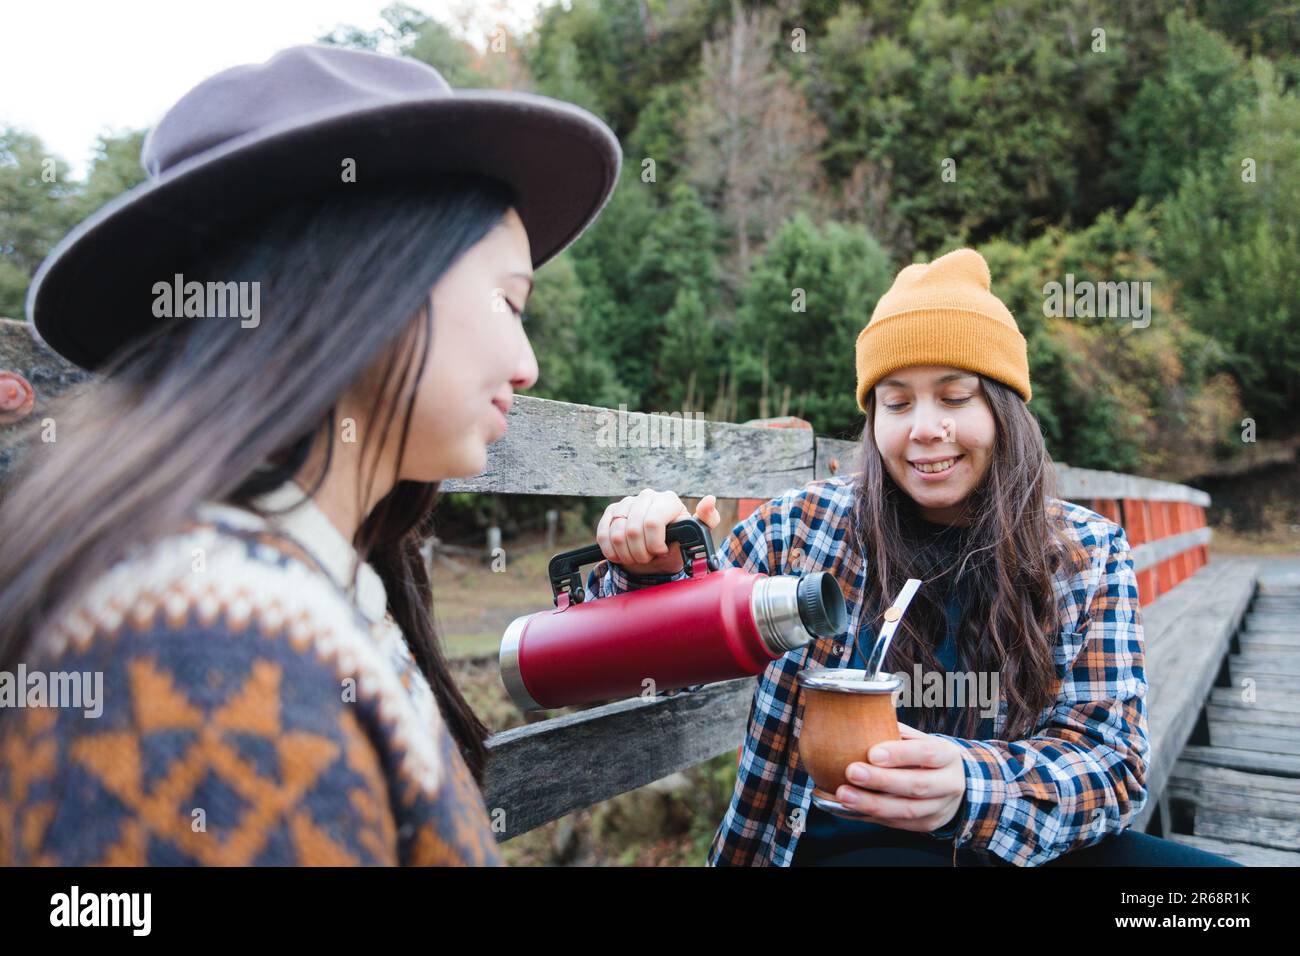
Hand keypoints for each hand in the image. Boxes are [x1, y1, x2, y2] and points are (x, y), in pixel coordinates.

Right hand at [597, 489, 721, 575]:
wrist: (657, 553)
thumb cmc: (678, 543)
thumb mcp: (696, 535)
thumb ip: (707, 519)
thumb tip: (709, 499)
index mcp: (668, 500)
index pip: (652, 523)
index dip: (654, 544)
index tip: (661, 551)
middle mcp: (646, 496)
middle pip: (633, 530)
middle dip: (641, 552)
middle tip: (649, 558)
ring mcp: (627, 502)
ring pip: (616, 534)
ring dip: (627, 554)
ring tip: (638, 556)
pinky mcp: (611, 512)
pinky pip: (603, 534)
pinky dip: (611, 551)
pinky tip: (622, 554)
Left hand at [829, 722, 966, 833]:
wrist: (953, 783)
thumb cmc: (925, 755)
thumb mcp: (920, 739)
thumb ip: (896, 731)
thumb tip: (862, 714)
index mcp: (948, 755)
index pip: (927, 753)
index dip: (900, 754)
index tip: (872, 753)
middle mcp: (949, 784)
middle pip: (916, 785)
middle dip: (881, 780)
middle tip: (851, 772)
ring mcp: (940, 808)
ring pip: (906, 810)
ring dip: (871, 804)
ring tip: (844, 794)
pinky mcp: (926, 825)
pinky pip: (896, 823)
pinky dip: (869, 816)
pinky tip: (846, 808)